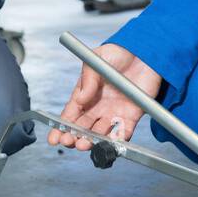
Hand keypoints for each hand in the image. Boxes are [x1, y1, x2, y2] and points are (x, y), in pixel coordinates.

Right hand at [47, 43, 163, 149]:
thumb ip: (88, 79)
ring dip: (93, 141)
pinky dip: (118, 140)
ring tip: (86, 143)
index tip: (54, 138)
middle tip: (70, 142)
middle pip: (83, 128)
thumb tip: (80, 99)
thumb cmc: (117, 54)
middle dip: (75, 137)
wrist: (143, 52)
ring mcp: (114, 113)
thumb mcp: (96, 60)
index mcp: (86, 95)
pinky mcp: (132, 115)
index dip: (61, 128)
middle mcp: (98, 107)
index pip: (70, 115)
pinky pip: (124, 132)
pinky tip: (110, 143)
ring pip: (101, 133)